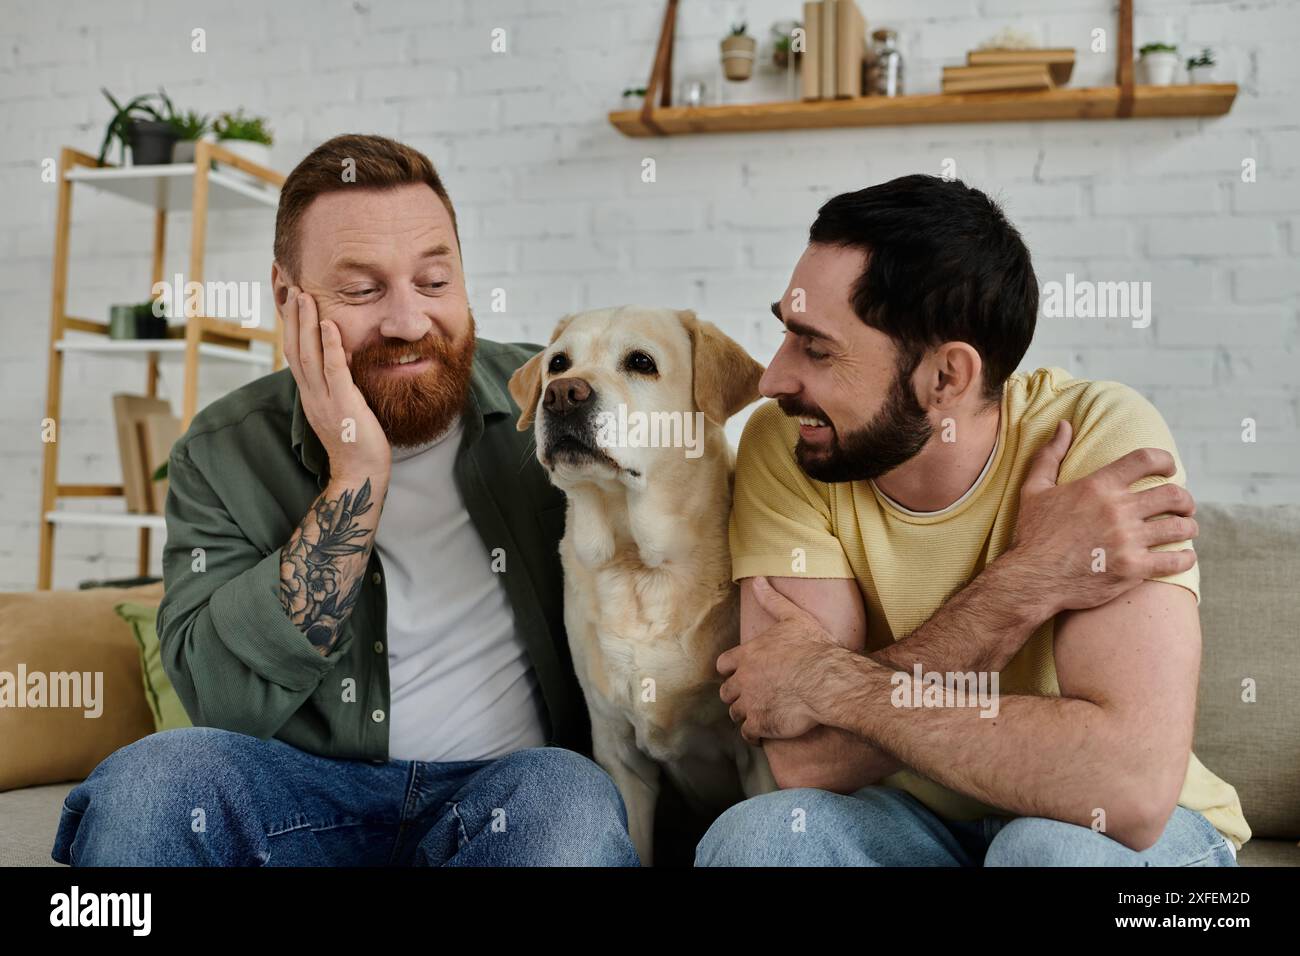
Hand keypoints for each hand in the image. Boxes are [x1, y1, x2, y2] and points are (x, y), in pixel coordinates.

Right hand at [281, 287, 389, 482]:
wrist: (360, 473)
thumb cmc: (357, 442)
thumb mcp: (342, 407)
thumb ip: (337, 384)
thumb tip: (342, 359)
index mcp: (311, 394)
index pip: (294, 354)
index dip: (291, 327)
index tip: (290, 301)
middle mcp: (312, 394)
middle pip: (294, 349)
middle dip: (292, 317)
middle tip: (291, 287)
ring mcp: (325, 400)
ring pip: (309, 355)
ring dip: (306, 323)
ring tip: (304, 296)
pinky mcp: (344, 405)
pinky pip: (334, 371)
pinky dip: (332, 346)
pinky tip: (330, 324)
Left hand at [718, 577, 841, 743]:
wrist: (828, 681)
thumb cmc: (814, 648)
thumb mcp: (793, 617)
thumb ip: (772, 600)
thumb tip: (758, 579)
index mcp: (747, 655)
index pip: (724, 665)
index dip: (732, 670)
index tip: (740, 674)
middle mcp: (743, 680)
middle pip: (727, 692)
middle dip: (736, 694)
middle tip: (751, 696)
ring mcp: (750, 703)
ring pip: (735, 713)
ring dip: (745, 714)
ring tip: (759, 715)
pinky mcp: (760, 725)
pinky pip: (747, 734)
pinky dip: (753, 735)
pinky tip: (763, 734)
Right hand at [1006, 420, 1197, 616]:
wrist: (1031, 579)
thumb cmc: (1033, 533)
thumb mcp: (1034, 489)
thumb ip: (1050, 455)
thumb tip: (1064, 425)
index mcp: (1098, 486)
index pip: (1146, 460)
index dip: (1164, 461)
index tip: (1168, 469)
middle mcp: (1118, 510)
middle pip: (1172, 494)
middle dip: (1184, 499)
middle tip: (1182, 505)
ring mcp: (1128, 541)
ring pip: (1179, 527)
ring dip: (1187, 526)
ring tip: (1185, 528)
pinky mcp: (1133, 569)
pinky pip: (1174, 561)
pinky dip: (1185, 557)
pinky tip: (1183, 556)